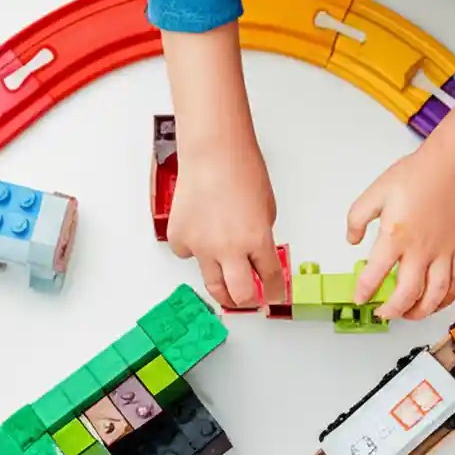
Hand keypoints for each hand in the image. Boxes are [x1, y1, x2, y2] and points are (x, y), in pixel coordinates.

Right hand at [167, 140, 284, 308]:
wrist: (212, 152)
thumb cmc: (240, 169)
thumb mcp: (266, 208)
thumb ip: (261, 236)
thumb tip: (256, 255)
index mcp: (256, 240)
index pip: (269, 279)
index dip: (273, 291)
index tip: (273, 295)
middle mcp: (228, 249)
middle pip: (240, 295)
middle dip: (248, 302)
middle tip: (249, 301)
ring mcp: (201, 247)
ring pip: (212, 285)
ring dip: (223, 289)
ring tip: (227, 286)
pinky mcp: (180, 239)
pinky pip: (189, 256)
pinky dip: (196, 251)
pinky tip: (200, 232)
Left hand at [347, 140, 454, 320]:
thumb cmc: (419, 173)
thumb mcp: (376, 191)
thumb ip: (357, 217)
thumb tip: (352, 240)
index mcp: (396, 236)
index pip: (375, 275)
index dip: (364, 291)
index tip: (360, 297)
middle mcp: (421, 249)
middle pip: (406, 294)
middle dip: (392, 310)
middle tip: (383, 312)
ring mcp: (444, 252)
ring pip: (434, 295)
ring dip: (420, 311)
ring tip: (409, 314)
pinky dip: (447, 299)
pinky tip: (437, 302)